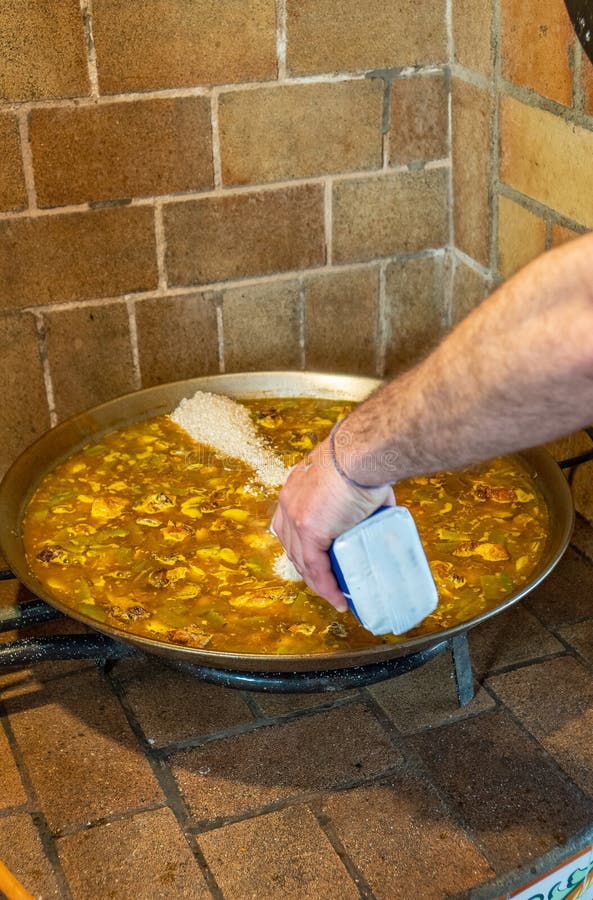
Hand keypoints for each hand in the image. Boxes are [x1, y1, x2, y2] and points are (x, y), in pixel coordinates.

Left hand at [271, 438, 394, 610]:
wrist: (363, 451)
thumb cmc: (364, 456)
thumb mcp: (354, 476)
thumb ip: (359, 493)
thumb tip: (379, 506)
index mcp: (296, 487)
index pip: (290, 525)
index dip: (302, 547)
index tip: (318, 560)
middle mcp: (289, 502)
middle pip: (292, 546)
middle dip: (309, 569)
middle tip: (330, 582)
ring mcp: (296, 517)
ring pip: (302, 561)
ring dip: (319, 583)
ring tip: (337, 595)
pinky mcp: (309, 530)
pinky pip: (316, 568)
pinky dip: (327, 587)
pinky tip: (338, 597)